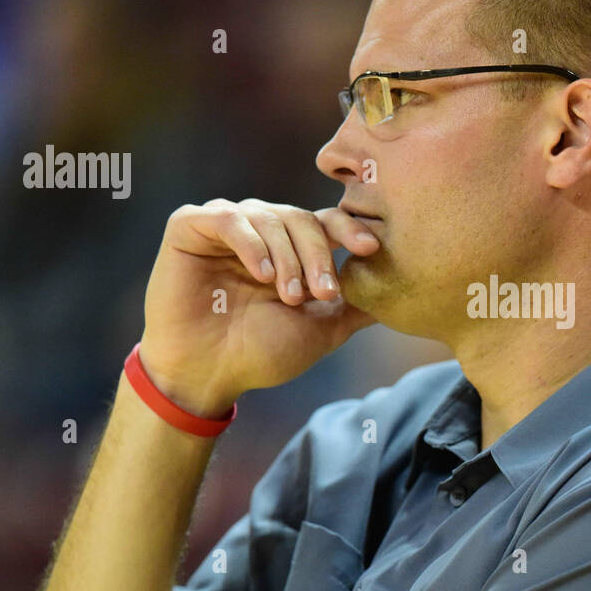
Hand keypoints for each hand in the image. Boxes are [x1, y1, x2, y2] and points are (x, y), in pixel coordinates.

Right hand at [136, 198, 379, 415]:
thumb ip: (355, 307)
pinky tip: (261, 272)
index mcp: (292, 247)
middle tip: (321, 294)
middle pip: (303, 219)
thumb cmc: (261, 353)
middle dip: (318, 256)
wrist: (208, 374)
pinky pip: (228, 218)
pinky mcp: (190, 227)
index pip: (327, 221)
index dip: (351, 230)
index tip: (371, 249)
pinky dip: (250, 242)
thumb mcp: (322, 329)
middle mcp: (261, 230)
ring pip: (270, 216)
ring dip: (287, 257)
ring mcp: (226, 226)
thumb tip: (400, 294)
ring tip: (290, 296)